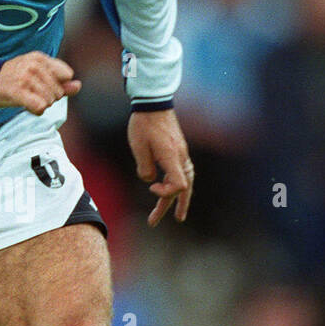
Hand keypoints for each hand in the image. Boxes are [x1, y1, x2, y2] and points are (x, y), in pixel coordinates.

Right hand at [0, 51, 80, 114]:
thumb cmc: (15, 78)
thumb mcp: (38, 74)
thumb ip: (61, 81)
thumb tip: (79, 86)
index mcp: (40, 58)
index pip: (66, 74)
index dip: (58, 84)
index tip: (45, 85)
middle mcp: (34, 65)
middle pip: (58, 90)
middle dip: (49, 97)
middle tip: (33, 93)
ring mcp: (26, 78)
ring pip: (50, 100)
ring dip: (41, 104)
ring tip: (28, 98)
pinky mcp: (18, 92)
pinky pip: (40, 107)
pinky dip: (36, 110)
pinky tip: (28, 106)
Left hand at [128, 108, 193, 225]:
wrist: (153, 104)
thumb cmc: (144, 124)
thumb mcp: (138, 147)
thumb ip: (144, 168)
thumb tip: (149, 180)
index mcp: (172, 157)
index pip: (179, 185)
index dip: (165, 192)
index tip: (151, 188)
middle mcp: (180, 157)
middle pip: (184, 188)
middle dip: (173, 207)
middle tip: (156, 222)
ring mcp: (181, 153)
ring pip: (185, 181)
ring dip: (179, 199)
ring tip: (177, 215)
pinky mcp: (178, 150)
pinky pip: (182, 173)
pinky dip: (179, 185)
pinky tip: (171, 191)